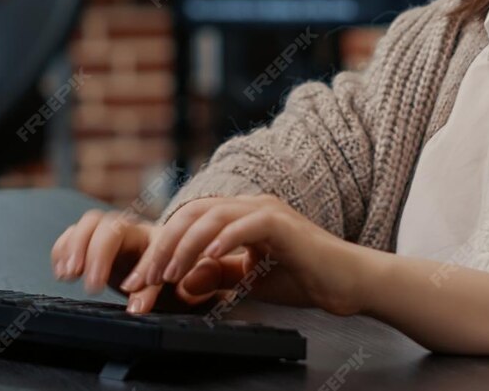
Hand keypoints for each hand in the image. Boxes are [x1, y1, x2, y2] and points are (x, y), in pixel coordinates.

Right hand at [51, 209, 229, 312]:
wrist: (179, 275)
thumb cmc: (187, 280)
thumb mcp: (197, 284)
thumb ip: (196, 283)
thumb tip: (176, 290)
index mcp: (157, 236)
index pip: (132, 237)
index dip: (113, 259)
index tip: (112, 288)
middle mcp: (132, 230)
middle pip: (105, 225)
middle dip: (93, 252)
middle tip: (86, 283)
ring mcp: (111, 236)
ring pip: (88, 225)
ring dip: (73, 246)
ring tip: (67, 275)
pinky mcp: (95, 246)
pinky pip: (73, 235)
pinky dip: (63, 249)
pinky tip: (61, 271)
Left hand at [118, 195, 367, 316]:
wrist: (347, 282)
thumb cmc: (304, 279)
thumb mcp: (248, 281)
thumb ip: (216, 276)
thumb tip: (183, 280)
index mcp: (239, 215)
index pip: (189, 223)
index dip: (161, 249)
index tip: (141, 281)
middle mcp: (249, 206)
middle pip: (192, 215)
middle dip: (163, 247)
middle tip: (144, 279)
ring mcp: (266, 210)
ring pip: (213, 216)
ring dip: (186, 246)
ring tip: (169, 273)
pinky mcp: (283, 224)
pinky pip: (247, 225)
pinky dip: (225, 240)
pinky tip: (209, 258)